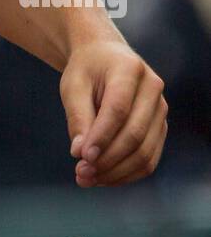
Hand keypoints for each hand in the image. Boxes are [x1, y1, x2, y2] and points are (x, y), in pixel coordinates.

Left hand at [60, 41, 167, 187]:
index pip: (118, 109)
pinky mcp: (161, 127)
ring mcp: (161, 108)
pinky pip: (149, 158)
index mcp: (129, 68)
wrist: (105, 58)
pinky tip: (103, 177)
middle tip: (81, 173)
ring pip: (145, 151)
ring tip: (87, 178)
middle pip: (135, 134)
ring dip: (116, 172)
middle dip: (107, 159)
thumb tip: (81, 154)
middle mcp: (153, 87)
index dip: (101, 136)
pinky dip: (127, 173)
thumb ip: (78, 117)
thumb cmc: (87, 70)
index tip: (81, 157)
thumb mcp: (73, 86)